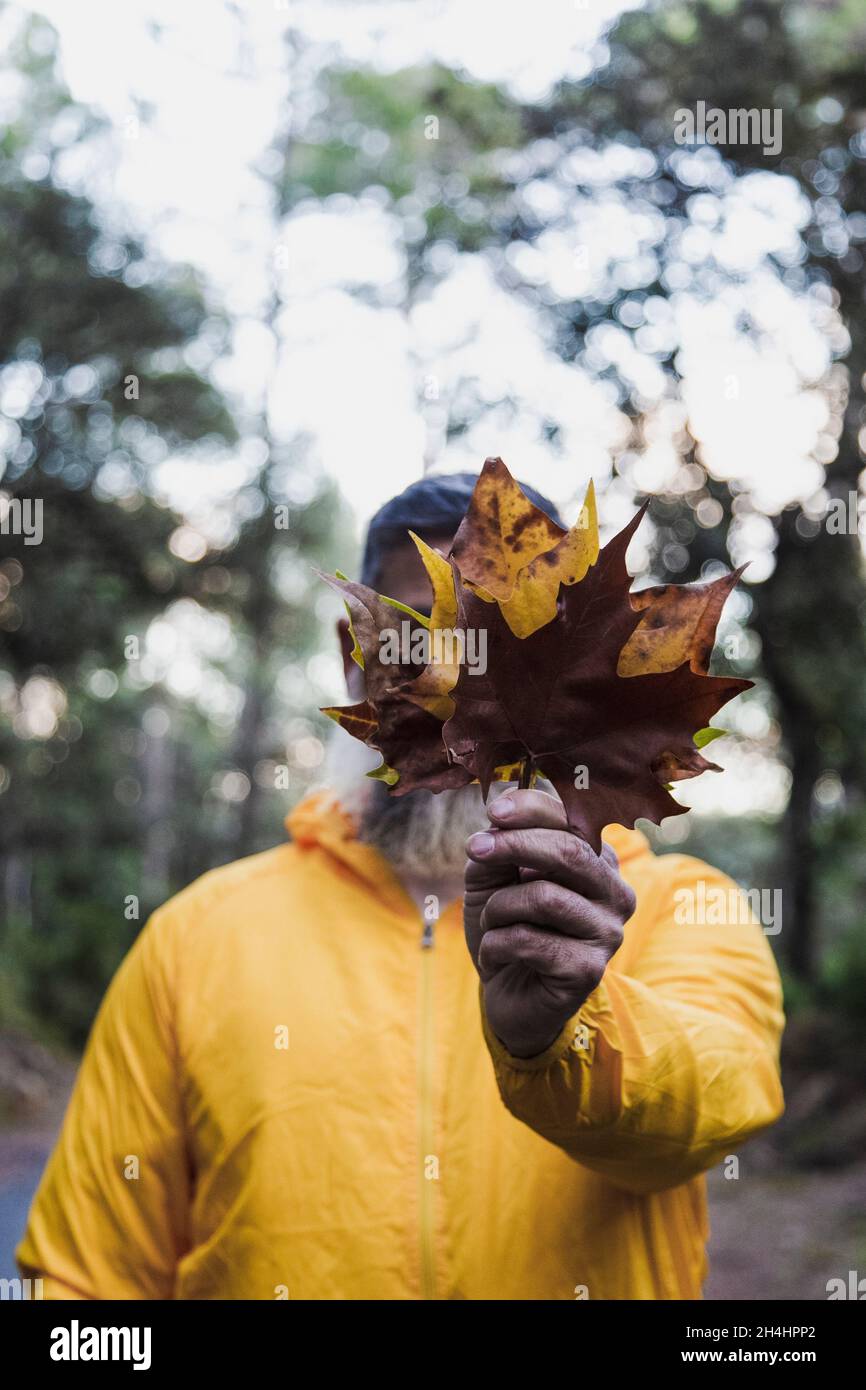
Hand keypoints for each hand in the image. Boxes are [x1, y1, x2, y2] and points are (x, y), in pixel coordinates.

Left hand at [464, 788, 635, 1058]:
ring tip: (492, 922)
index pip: (573, 820)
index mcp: (597, 862)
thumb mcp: (494, 879)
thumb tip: (497, 825)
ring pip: (545, 897)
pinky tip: (497, 954)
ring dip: (500, 907)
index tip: (493, 811)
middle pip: (569, 852)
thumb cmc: (507, 926)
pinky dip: (496, 943)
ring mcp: (607, 933)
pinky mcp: (588, 970)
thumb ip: (498, 848)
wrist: (509, 994)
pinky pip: (528, 940)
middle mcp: (614, 893)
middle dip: (514, 845)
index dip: (532, 809)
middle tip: (475, 850)